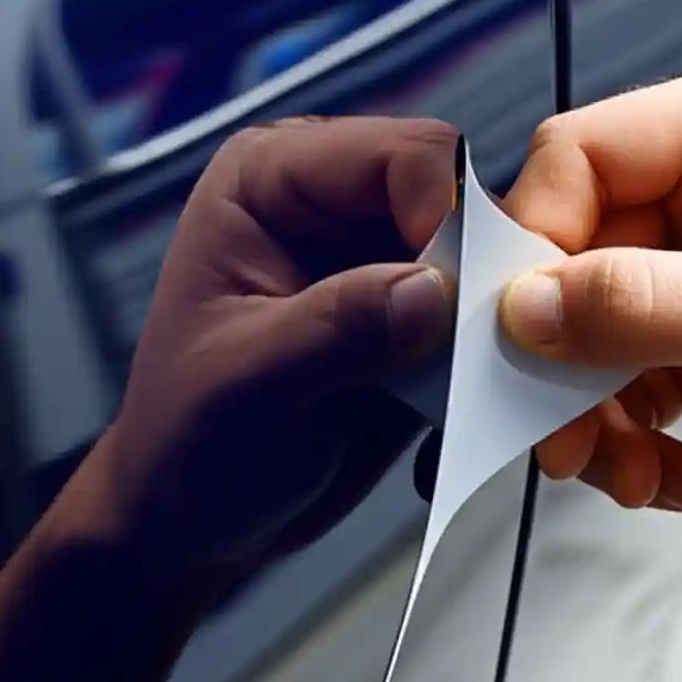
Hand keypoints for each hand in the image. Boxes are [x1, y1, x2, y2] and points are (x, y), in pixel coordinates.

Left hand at [72, 117, 456, 576]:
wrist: (197, 526)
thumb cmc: (188, 445)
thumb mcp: (249, 385)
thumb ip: (337, 329)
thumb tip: (434, 290)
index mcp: (274, 180)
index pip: (401, 155)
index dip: (444, 213)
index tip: (449, 299)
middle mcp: (336, 204)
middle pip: (460, 199)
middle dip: (478, 272)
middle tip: (475, 355)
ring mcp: (382, 262)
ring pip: (487, 263)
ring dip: (492, 327)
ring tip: (466, 395)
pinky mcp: (415, 322)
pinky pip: (486, 323)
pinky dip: (488, 367)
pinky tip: (457, 421)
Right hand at [497, 50, 681, 509]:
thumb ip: (636, 307)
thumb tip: (525, 307)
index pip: (584, 158)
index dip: (536, 244)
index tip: (515, 328)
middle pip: (585, 254)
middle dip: (569, 354)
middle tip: (562, 429)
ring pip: (606, 326)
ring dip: (603, 410)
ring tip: (630, 469)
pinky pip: (646, 374)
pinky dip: (643, 432)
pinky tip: (675, 472)